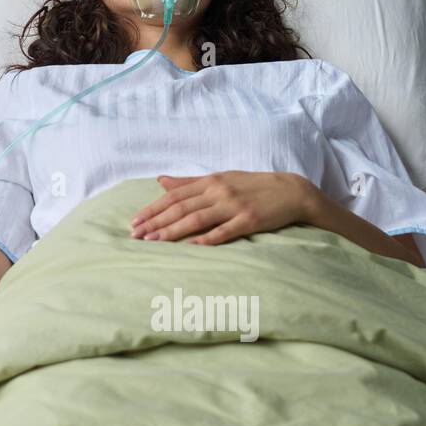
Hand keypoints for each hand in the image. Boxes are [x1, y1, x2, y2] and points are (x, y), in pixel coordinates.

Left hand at [130, 171, 315, 245]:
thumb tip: (161, 181)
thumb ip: (190, 182)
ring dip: (172, 231)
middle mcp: (218, 191)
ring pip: (196, 219)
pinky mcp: (249, 220)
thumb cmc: (252, 186)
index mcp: (210, 181)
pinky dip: (205, 239)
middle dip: (155, 222)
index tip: (134, 221)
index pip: (174, 196)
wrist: (291, 190)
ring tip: (153, 242)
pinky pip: (223, 231)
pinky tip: (189, 247)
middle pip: (180, 207)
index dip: (152, 209)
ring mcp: (233, 206)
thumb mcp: (220, 178)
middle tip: (136, 235)